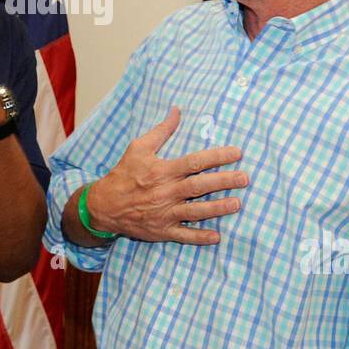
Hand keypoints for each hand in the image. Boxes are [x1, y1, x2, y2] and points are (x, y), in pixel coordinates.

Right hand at [88, 105, 246, 245]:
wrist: (103, 205)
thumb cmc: (123, 174)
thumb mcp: (138, 147)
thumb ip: (161, 131)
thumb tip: (177, 111)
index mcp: (163, 170)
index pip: (195, 162)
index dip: (218, 157)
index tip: (237, 153)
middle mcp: (166, 192)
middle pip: (200, 186)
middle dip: (225, 181)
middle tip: (245, 178)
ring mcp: (165, 213)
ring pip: (196, 211)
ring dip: (218, 208)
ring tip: (237, 204)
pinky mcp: (162, 230)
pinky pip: (184, 235)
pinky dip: (200, 237)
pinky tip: (217, 237)